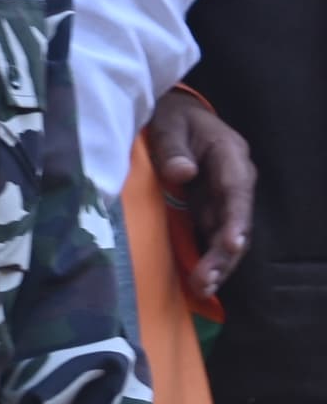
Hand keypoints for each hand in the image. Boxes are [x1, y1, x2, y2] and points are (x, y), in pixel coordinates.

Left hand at [150, 83, 256, 300]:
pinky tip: (196, 282)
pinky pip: (211, 236)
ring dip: (216, 263)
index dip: (235, 220)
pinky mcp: (209, 209)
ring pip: (226, 235)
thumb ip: (172, 147)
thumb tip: (182, 173)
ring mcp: (223, 198)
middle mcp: (234, 181)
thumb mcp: (167, 123)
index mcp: (230, 155)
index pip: (237, 192)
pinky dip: (205, 258)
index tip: (232, 244)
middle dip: (223, 254)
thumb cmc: (170, 116)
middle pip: (235, 222)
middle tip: (206, 281)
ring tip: (201, 289)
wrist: (172, 115)